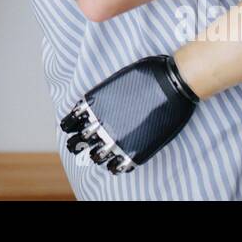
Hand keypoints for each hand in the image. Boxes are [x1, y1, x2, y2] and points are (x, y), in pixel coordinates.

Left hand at [61, 54, 198, 173]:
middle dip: (77, 144)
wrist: (172, 83)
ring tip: (97, 156)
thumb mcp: (117, 80)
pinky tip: (115, 165)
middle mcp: (100, 123)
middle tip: (78, 147)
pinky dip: (115, 167)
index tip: (70, 128)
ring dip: (96, 156)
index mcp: (94, 104)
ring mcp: (116, 139)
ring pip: (96, 156)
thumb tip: (100, 102)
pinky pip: (117, 166)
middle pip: (79, 141)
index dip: (70, 126)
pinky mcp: (134, 151)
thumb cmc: (148, 74)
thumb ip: (105, 94)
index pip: (71, 121)